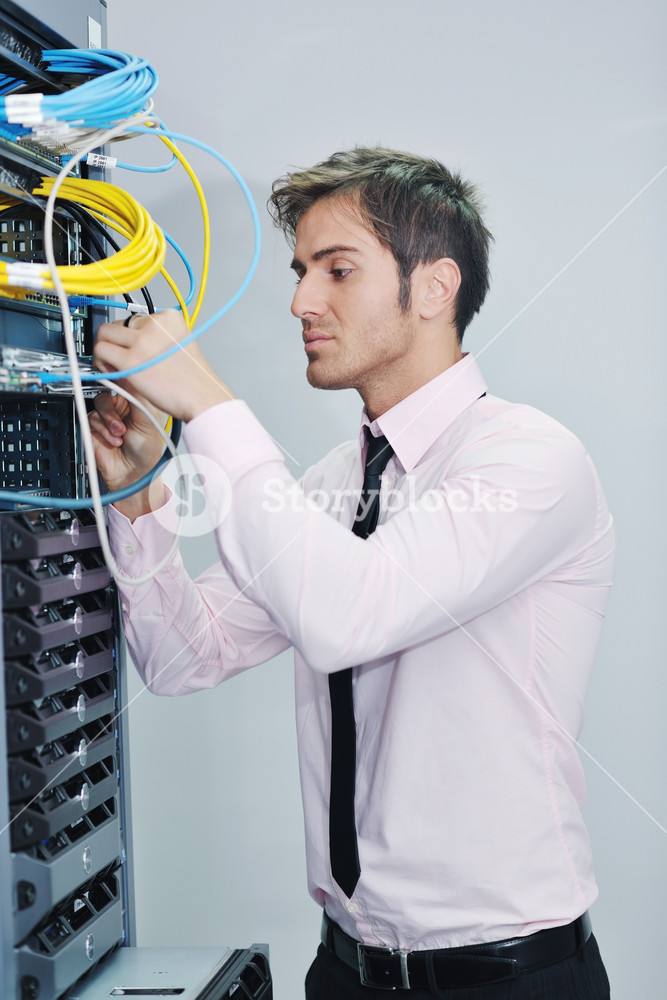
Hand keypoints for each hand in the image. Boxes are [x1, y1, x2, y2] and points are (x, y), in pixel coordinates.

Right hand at [89, 381, 166, 520]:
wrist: (134, 474)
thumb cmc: (147, 450)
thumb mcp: (149, 419)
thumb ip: (137, 396)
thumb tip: (129, 374)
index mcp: (136, 399)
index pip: (124, 380)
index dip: (119, 377)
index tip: (117, 378)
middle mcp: (121, 405)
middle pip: (107, 389)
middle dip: (114, 408)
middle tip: (122, 423)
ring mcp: (106, 415)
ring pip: (98, 404)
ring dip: (109, 421)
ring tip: (120, 435)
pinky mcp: (93, 427)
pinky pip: (90, 418)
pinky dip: (102, 431)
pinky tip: (113, 441)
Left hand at [93, 309, 233, 421]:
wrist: (202, 398)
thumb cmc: (194, 379)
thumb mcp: (182, 344)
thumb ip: (159, 337)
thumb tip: (133, 340)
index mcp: (169, 316)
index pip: (137, 318)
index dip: (133, 336)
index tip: (136, 350)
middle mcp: (154, 323)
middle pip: (119, 323)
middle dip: (116, 341)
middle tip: (121, 358)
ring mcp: (142, 340)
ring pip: (104, 333)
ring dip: (105, 350)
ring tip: (115, 366)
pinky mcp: (131, 359)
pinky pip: (100, 351)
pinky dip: (101, 362)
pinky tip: (112, 373)